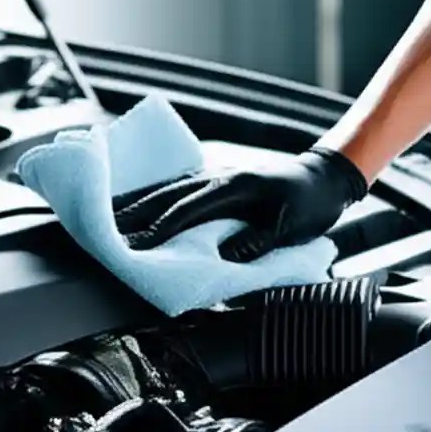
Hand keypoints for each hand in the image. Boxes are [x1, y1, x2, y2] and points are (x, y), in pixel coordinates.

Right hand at [114, 146, 367, 261]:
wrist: (325, 174)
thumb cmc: (311, 203)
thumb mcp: (291, 226)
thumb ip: (257, 241)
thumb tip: (225, 256)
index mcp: (234, 188)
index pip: (186, 211)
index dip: (158, 228)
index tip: (135, 244)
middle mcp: (218, 177)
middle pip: (167, 195)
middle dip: (135, 213)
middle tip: (106, 230)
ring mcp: (215, 175)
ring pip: (168, 188)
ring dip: (138, 202)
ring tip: (110, 215)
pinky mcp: (215, 180)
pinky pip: (178, 187)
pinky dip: (154, 195)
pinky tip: (137, 202)